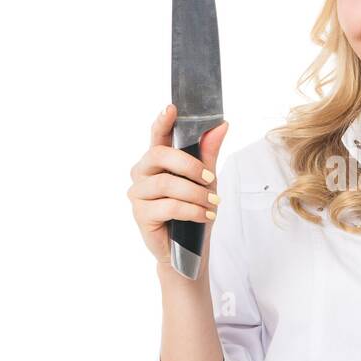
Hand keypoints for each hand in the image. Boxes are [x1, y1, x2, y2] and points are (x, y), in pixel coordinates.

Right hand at [127, 104, 228, 269]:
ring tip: (212, 203)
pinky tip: (204, 215)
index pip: (156, 136)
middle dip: (189, 164)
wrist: (190, 251)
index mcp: (156, 161)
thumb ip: (209, 153)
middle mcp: (142, 174)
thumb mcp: (207, 180)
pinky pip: (169, 206)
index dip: (162, 121)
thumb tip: (221, 125)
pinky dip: (192, 210)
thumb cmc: (194, 212)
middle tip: (210, 177)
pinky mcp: (141, 215)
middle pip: (159, 156)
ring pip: (167, 184)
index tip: (172, 108)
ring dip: (195, 193)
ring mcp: (138, 194)